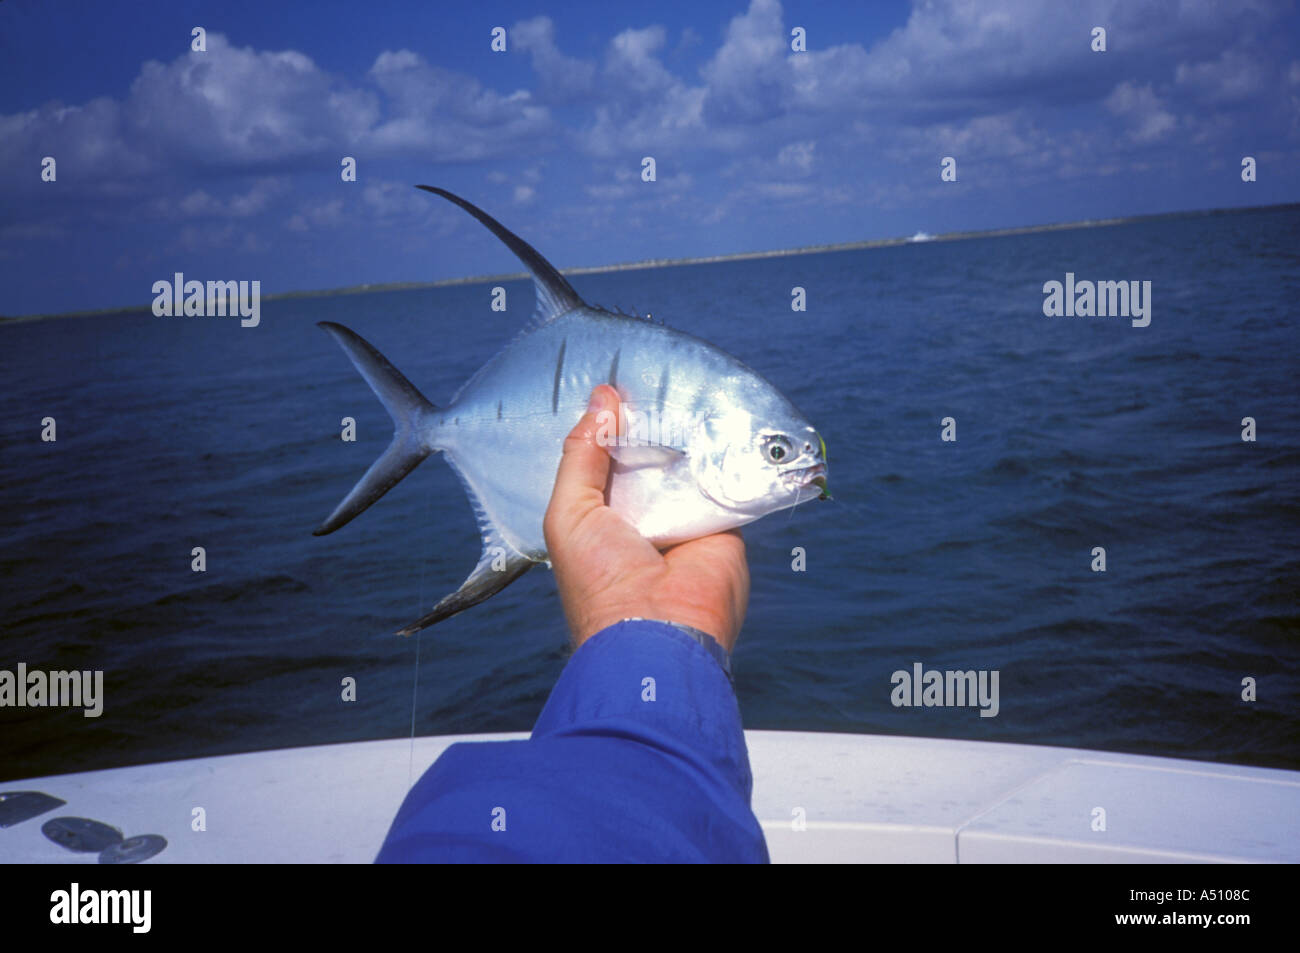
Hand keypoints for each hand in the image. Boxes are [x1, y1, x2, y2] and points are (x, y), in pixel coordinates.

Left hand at [543, 385, 749, 651]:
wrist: (659, 628)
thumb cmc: (600, 579)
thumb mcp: (569, 514)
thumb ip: (580, 456)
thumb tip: (602, 399)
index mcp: (604, 517)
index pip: (608, 461)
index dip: (609, 426)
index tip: (612, 383)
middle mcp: (646, 514)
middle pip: (650, 455)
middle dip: (650, 421)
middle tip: (652, 372)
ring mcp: (687, 515)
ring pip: (689, 460)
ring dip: (686, 430)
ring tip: (684, 381)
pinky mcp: (726, 517)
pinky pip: (726, 474)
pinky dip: (723, 449)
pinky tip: (717, 412)